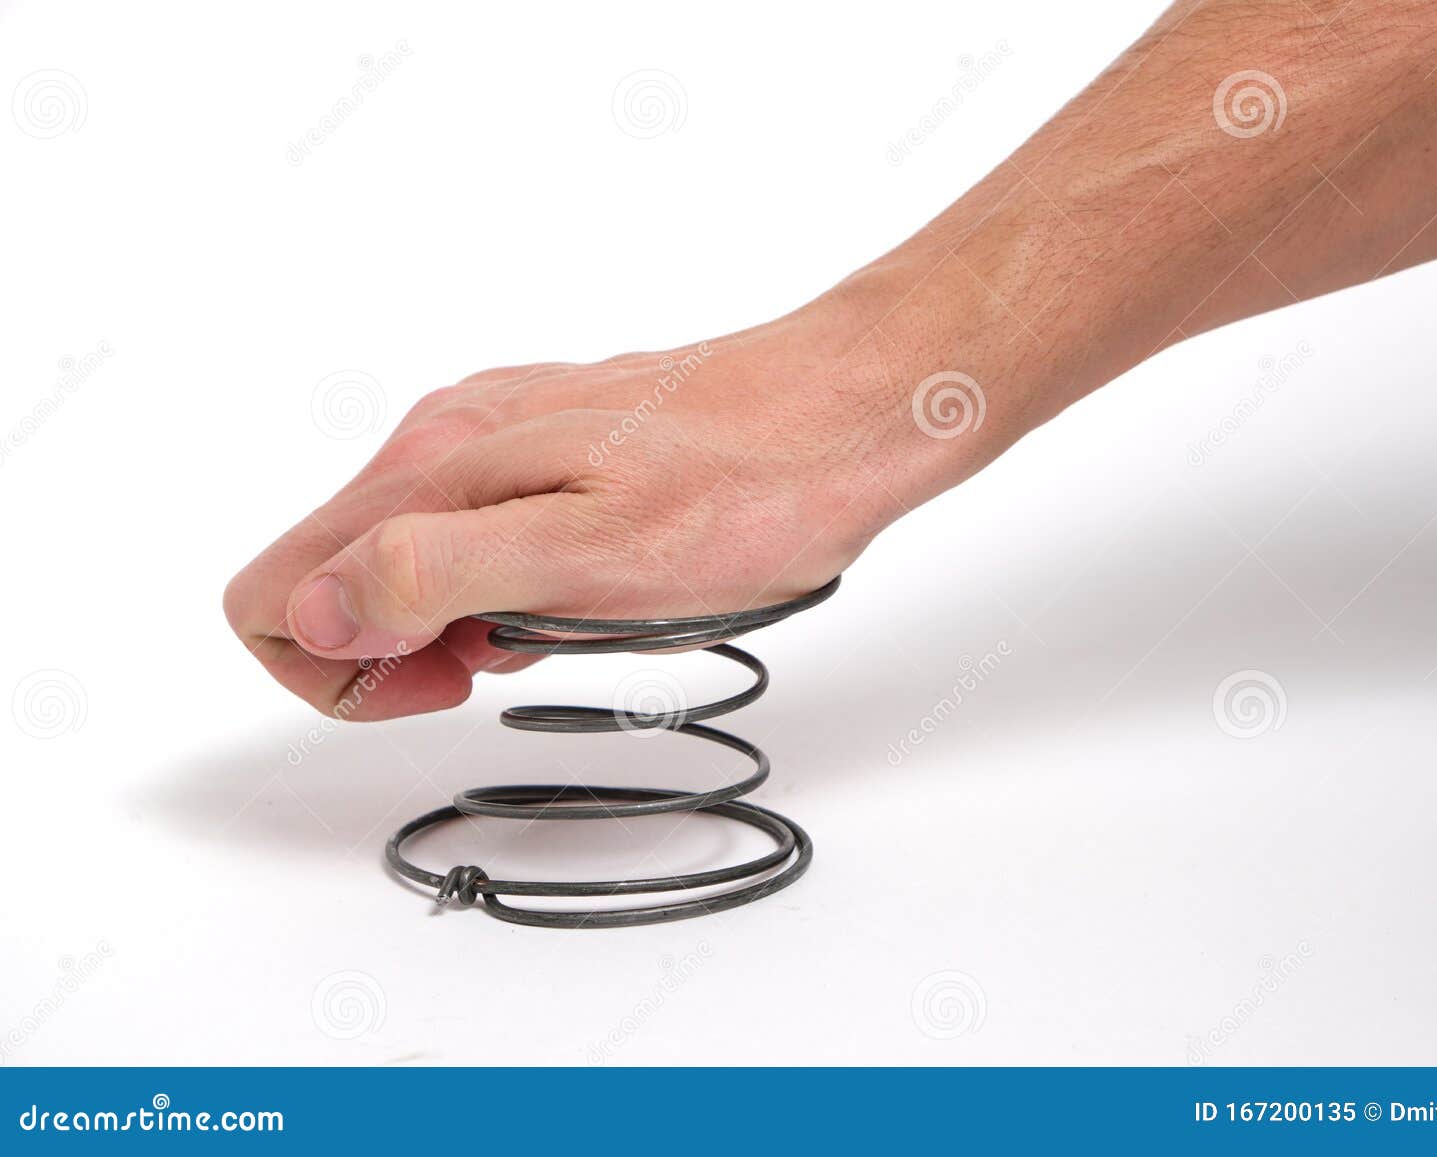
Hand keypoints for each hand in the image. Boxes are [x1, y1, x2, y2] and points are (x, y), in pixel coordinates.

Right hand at [222, 293, 928, 720]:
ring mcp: (497, 441)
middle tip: (519, 650)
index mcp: (435, 470)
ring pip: (407, 560)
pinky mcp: (550, 449)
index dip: (339, 669)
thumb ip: (435, 579)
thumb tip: (319, 613)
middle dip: (401, 648)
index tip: (443, 679)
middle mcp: (446, 442)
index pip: (274, 590)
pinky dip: (518, 585)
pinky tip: (599, 584)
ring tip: (578, 611)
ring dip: (469, 619)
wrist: (850, 410)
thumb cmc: (745, 489)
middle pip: (329, 575)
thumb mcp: (588, 558)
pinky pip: (481, 538)